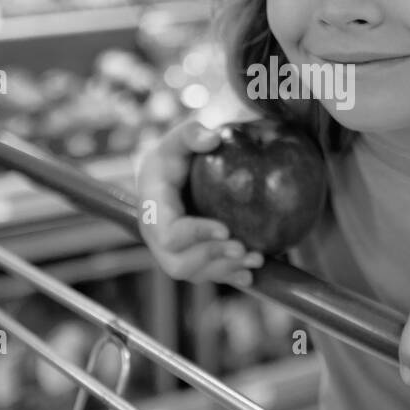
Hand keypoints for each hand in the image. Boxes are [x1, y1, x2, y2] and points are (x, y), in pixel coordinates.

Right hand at [134, 117, 264, 288]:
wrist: (173, 175)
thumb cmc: (177, 155)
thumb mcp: (179, 139)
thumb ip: (191, 133)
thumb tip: (211, 139)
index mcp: (152, 210)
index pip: (169, 234)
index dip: (196, 236)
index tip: (226, 229)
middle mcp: (157, 237)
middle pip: (178, 264)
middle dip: (213, 260)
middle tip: (244, 249)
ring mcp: (173, 251)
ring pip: (195, 273)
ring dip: (227, 270)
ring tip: (257, 258)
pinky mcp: (191, 257)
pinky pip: (208, 274)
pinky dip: (231, 276)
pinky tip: (253, 273)